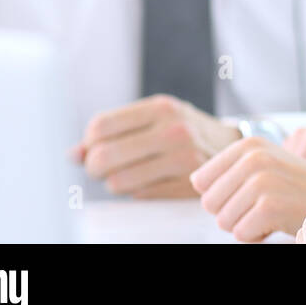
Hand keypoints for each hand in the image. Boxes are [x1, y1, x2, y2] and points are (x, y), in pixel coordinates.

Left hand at [71, 94, 240, 197]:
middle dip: (95, 167)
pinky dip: (138, 192)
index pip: (99, 127)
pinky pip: (139, 197)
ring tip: (131, 174)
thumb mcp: (155, 118)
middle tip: (106, 167)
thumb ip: (114, 130)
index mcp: (161, 107)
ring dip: (116, 183)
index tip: (98, 147)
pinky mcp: (187, 185)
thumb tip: (73, 154)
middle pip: (102, 157)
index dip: (90, 142)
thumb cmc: (182, 130)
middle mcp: (173, 130)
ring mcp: (183, 159)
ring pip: (117, 182)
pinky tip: (152, 181)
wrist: (232, 147)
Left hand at [190, 136, 305, 241]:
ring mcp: (262, 182)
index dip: (221, 194)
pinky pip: (241, 235)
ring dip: (245, 224)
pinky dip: (257, 236)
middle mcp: (253, 158)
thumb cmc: (292, 185)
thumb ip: (229, 168)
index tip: (246, 192)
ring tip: (270, 211)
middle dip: (231, 211)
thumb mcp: (262, 163)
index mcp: (248, 144)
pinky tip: (276, 221)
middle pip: (209, 203)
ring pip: (223, 222)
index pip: (201, 181)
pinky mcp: (269, 207)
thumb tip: (194, 180)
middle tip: (261, 204)